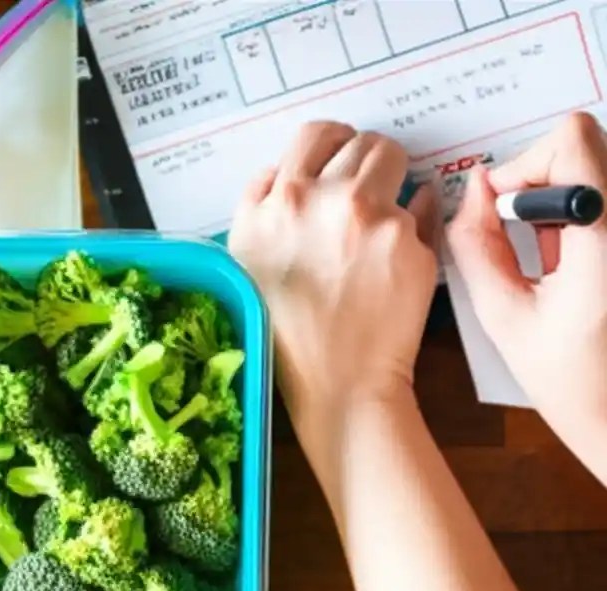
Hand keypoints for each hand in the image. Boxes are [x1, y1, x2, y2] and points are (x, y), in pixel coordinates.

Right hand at [228, 122, 438, 437]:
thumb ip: (257, 204)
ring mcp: (369, 218)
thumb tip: (278, 170)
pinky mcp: (409, 240)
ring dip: (393, 180)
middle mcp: (320, 200)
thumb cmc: (286, 327)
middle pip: (362, 142)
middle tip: (365, 188)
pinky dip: (412, 219)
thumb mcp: (245, 257)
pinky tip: (394, 250)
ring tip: (380, 216)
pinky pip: (422, 205)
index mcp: (276, 203)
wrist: (335, 379)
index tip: (339, 158)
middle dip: (366, 160)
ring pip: (395, 163)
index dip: (331, 142)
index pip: (314, 135)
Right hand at [447, 112, 606, 478]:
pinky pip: (604, 200)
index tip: (506, 207)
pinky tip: (571, 261)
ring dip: (560, 198)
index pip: (572, 142)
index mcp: (604, 241)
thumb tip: (473, 191)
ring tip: (551, 253)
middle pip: (584, 148)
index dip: (526, 164)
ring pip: (595, 168)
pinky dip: (579, 218)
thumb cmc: (575, 383)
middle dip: (538, 179)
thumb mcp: (503, 314)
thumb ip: (476, 244)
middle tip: (520, 230)